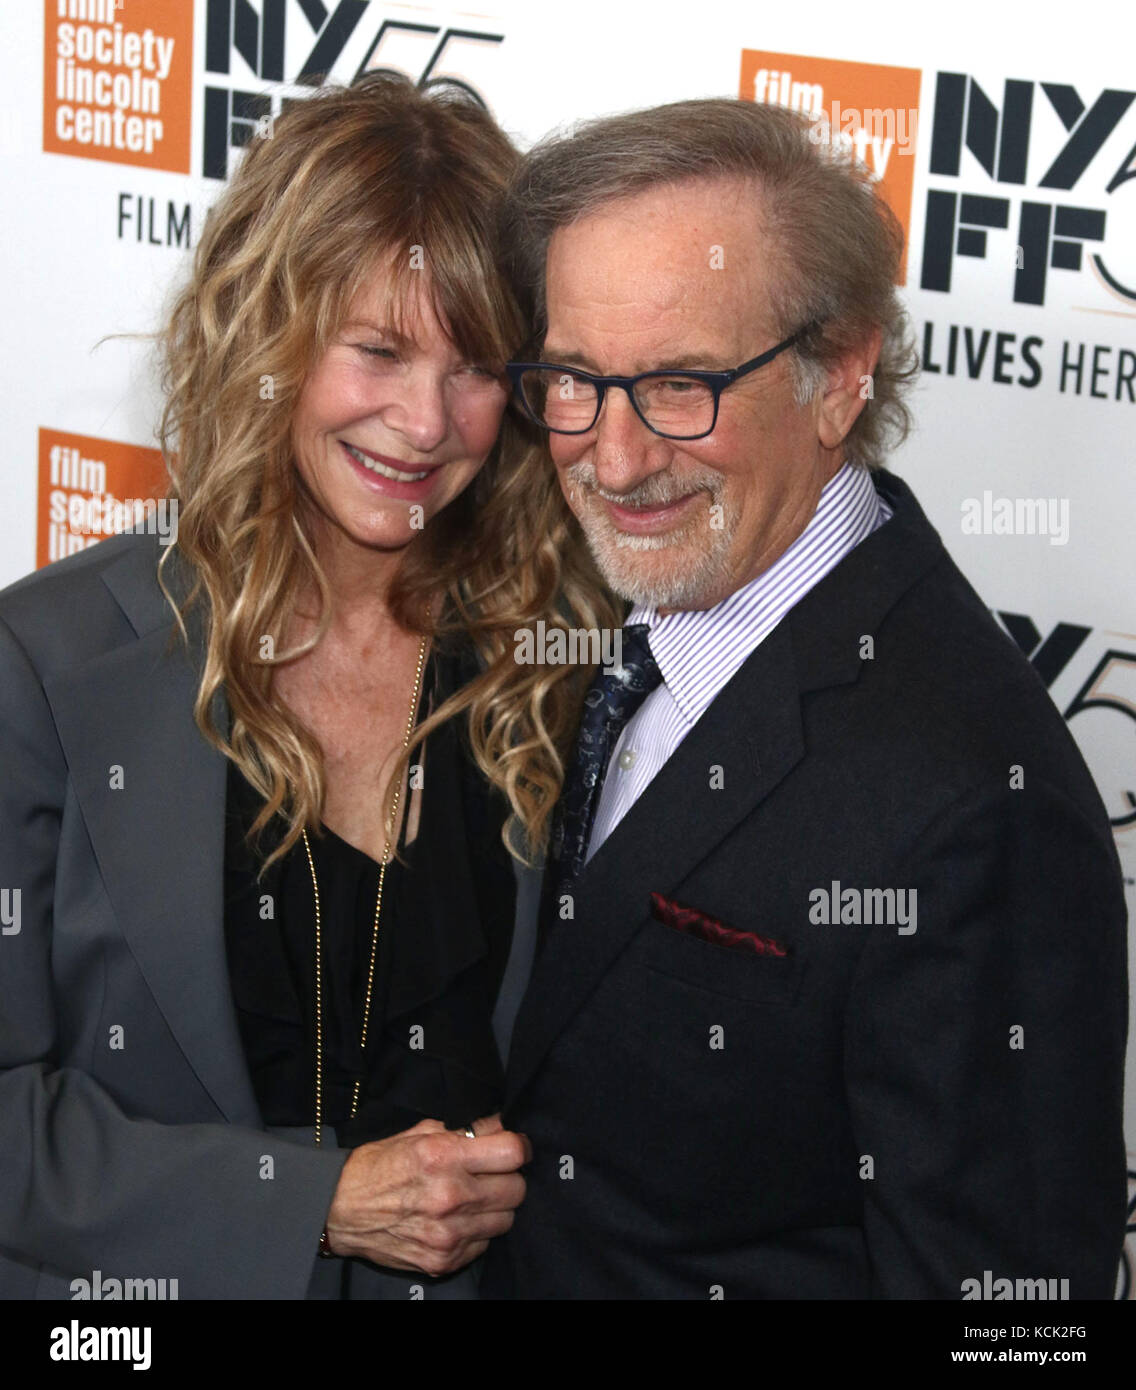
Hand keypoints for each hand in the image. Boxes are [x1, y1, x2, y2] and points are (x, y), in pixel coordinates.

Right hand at [322, 1114, 529, 1275]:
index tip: (515, 1148)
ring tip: (473, 1198)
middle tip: (491, 1174)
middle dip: (508, 1178)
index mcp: (444, 1157)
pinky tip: (456, 1220)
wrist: (339, 1209)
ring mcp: (448, 1234)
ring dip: (495, 1207)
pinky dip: (476, 1232)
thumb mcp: (420, 1133)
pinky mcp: (443, 1260)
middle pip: (517, 1189)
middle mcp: (450, 1196)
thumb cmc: (379, 1165)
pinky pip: (484, 1245)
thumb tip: (499, 1127)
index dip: (519, 1147)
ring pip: (506, 1220)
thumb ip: (463, 1130)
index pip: (512, 1153)